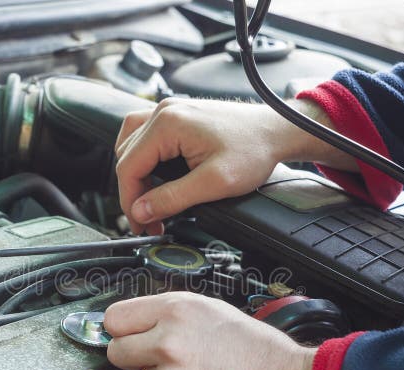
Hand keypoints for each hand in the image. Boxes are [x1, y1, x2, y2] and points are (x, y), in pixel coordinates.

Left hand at [104, 292, 322, 369]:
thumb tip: (137, 324)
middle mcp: (168, 343)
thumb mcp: (213, 312)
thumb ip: (171, 316)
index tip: (130, 338)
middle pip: (116, 352)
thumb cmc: (258, 352)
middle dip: (134, 359)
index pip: (115, 318)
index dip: (124, 330)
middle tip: (162, 363)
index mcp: (177, 311)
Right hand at [114, 97, 355, 234]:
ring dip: (135, 174)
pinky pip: (145, 137)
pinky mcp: (177, 116)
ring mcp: (169, 110)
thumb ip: (173, 198)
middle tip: (150, 220)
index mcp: (167, 123)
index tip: (142, 225)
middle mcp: (163, 111)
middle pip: (126, 156)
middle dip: (134, 192)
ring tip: (150, 200)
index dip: (130, 201)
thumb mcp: (214, 183)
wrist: (276, 130)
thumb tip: (141, 212)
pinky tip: (156, 177)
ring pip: (130, 145)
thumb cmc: (253, 150)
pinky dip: (144, 159)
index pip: (128, 167)